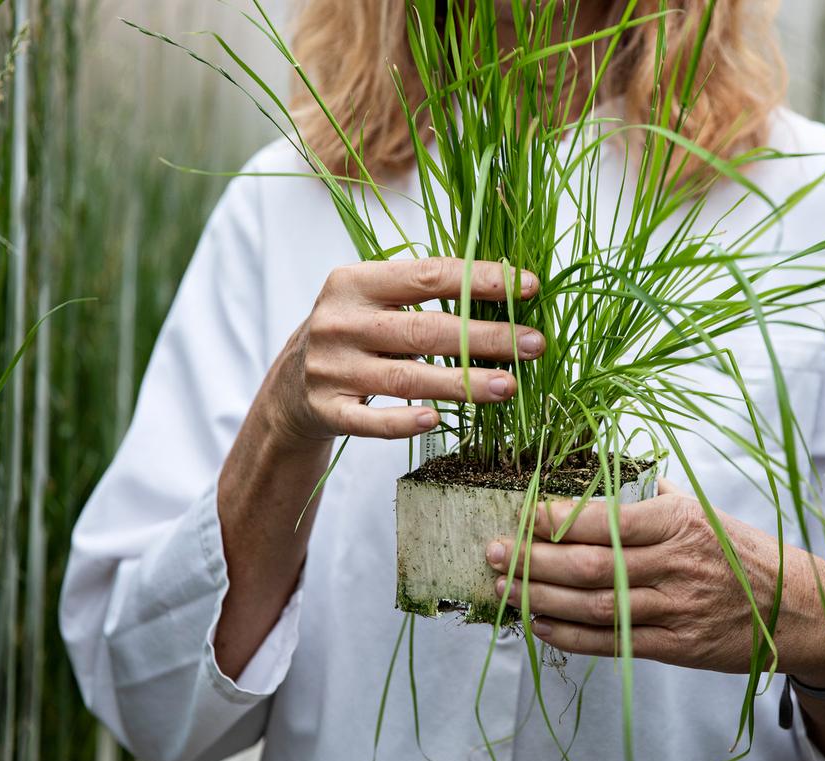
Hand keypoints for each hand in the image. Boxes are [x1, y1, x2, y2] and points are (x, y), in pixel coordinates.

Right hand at [265, 257, 543, 442]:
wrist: (290, 384)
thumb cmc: (354, 333)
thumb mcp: (374, 300)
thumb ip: (423, 291)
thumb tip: (507, 290)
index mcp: (354, 282)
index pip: (428, 276)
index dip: (482, 280)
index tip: (529, 287)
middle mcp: (339, 322)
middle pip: (425, 330)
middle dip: (486, 338)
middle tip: (534, 345)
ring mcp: (330, 368)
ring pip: (407, 378)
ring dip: (463, 384)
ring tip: (509, 386)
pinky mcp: (326, 409)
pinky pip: (372, 421)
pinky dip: (404, 422)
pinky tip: (438, 420)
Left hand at [485, 479, 824, 686]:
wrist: (799, 610)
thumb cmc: (745, 553)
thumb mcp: (706, 512)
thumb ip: (654, 498)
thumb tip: (603, 477)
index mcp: (682, 522)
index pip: (608, 520)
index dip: (558, 520)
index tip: (521, 513)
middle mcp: (677, 566)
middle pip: (591, 566)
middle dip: (533, 559)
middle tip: (492, 551)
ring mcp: (676, 610)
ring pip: (595, 606)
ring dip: (540, 598)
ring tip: (502, 587)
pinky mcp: (677, 648)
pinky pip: (612, 642)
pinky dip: (569, 635)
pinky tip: (537, 623)